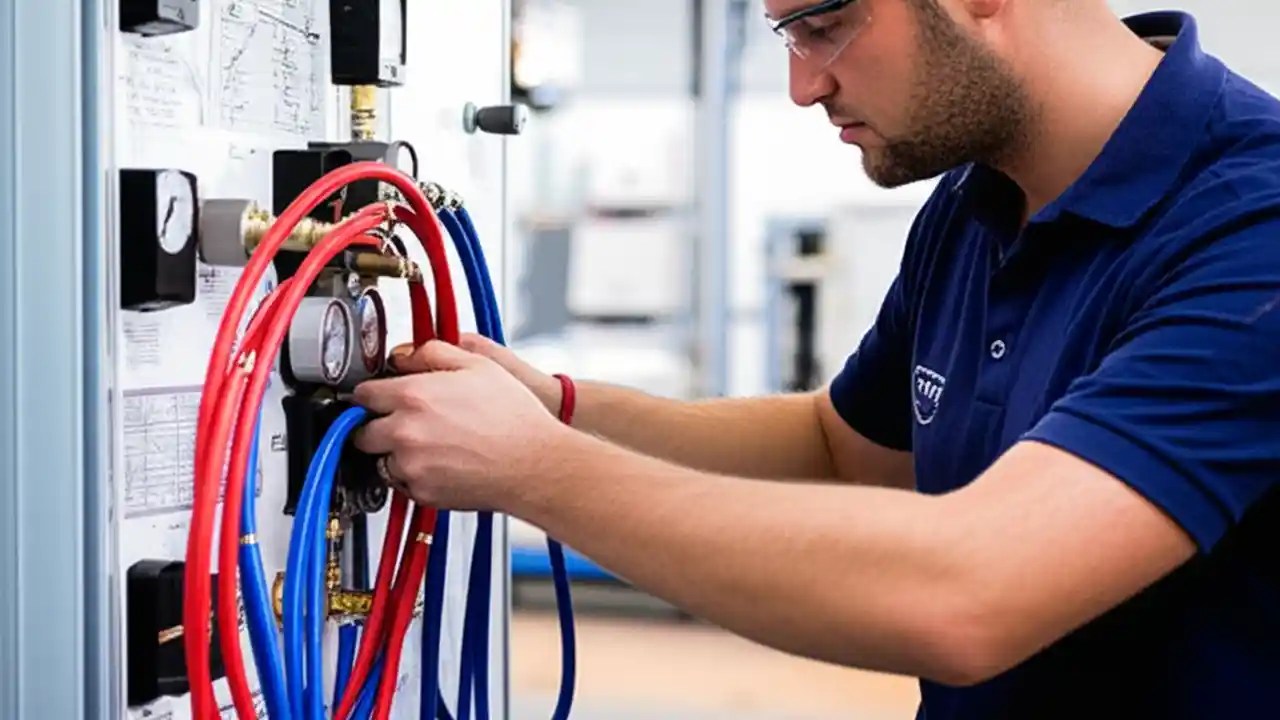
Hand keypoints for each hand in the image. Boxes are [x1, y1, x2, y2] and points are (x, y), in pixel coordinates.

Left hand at [352, 340, 565, 510]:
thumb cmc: (513, 418)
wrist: (534, 464)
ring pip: (381, 460)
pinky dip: (415, 475)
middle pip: (362, 432)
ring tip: (431, 445)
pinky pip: (403, 483)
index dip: (371, 394)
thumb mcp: (478, 365)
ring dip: (396, 453)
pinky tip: (443, 463)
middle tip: (402, 423)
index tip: (378, 397)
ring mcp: (412, 466)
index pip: (363, 394)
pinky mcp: (422, 493)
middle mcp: (405, 433)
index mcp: (413, 396)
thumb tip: (406, 355)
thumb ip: (432, 352)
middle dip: (376, 426)